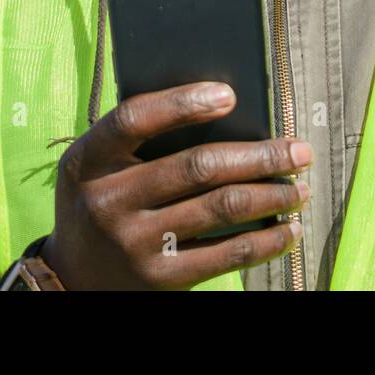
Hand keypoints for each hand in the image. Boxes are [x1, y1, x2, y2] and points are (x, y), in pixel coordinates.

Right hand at [39, 81, 311, 289]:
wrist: (74, 279)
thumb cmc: (103, 201)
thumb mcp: (99, 167)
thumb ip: (142, 140)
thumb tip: (228, 112)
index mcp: (88, 161)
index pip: (134, 119)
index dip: (181, 103)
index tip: (230, 95)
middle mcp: (107, 201)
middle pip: (197, 167)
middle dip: (260, 156)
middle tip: (300, 152)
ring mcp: (133, 243)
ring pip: (221, 208)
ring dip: (272, 196)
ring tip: (300, 188)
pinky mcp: (159, 279)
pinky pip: (226, 255)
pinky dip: (266, 241)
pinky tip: (288, 230)